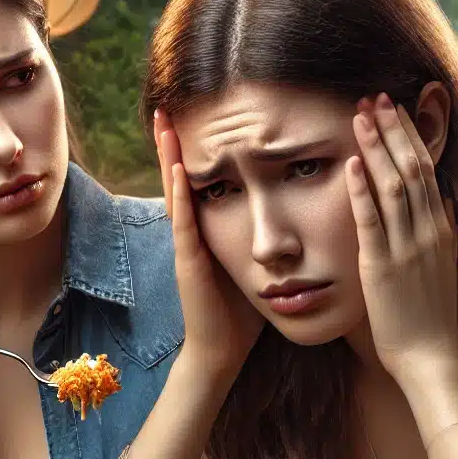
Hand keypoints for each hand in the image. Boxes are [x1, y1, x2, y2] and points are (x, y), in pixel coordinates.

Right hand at [155, 109, 262, 382]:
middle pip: (181, 179)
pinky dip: (179, 193)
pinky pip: (183, 221)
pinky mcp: (188, 262)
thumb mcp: (254, 268)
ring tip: (164, 121)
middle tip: (167, 105)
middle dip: (174, 143)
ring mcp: (187, 246)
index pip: (204, 183)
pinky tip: (177, 168)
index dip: (199, 151)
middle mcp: (194, 234)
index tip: (196, 116)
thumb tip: (293, 225)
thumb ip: (264, 244)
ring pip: (177, 192)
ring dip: (169, 156)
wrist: (222, 353)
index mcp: (210, 233)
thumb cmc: (241, 316)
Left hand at [347, 92, 457, 380]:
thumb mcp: (444, 265)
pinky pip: (371, 220)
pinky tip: (352, 163)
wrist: (431, 355)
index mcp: (442, 227)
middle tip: (375, 97)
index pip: (427, 169)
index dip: (409, 136)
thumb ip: (443, 231)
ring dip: (376, 147)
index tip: (394, 110)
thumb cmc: (431, 315)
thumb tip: (445, 203)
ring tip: (360, 116)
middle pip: (411, 167)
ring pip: (393, 185)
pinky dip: (361, 189)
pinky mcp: (382, 265)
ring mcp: (406, 247)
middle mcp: (428, 230)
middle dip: (392, 130)